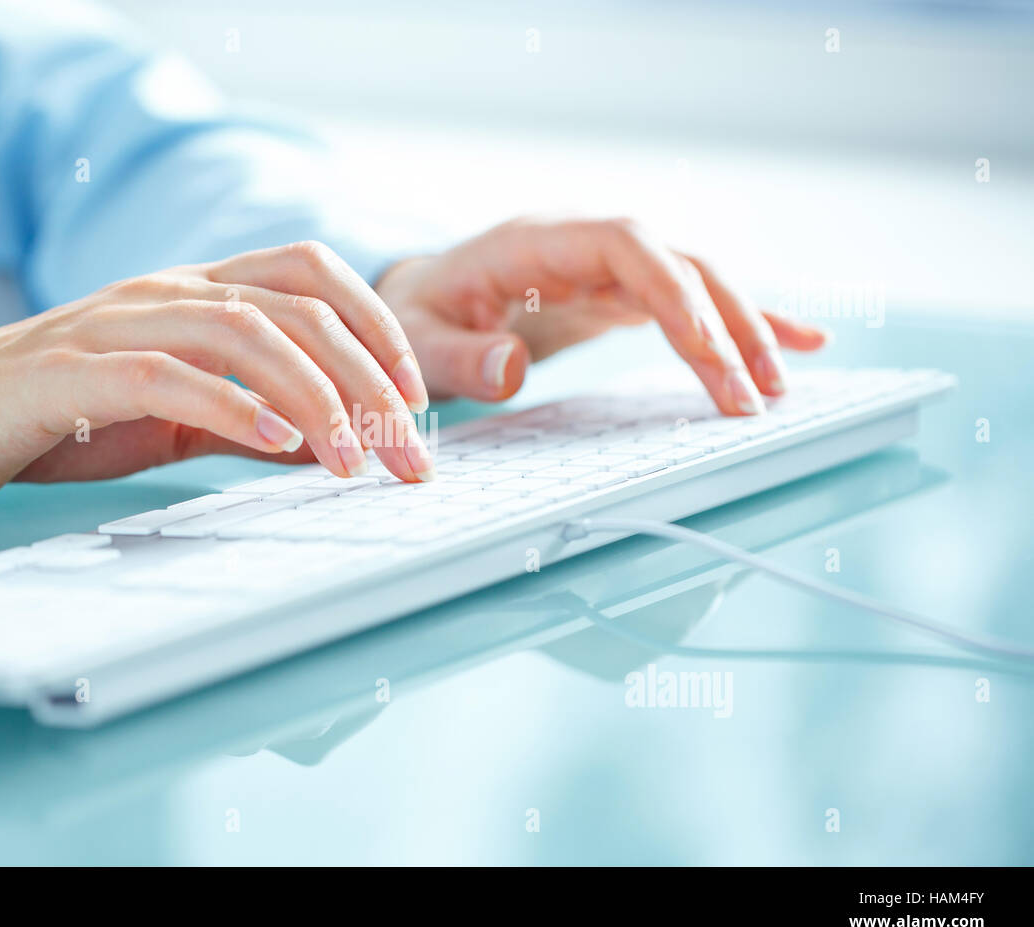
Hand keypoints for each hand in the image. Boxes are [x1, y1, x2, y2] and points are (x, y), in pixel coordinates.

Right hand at [0, 242, 434, 502]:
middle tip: (409, 455)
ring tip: (353, 461)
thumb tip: (329, 444)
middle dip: (370, 380)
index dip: (376, 324)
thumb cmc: (57, 416)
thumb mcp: (172, 415)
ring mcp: (120, 323)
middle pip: (298, 307)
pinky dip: (234, 410)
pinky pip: (170, 377)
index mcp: (196, 291)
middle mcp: (167, 291)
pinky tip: (279, 448)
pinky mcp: (74, 369)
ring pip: (246, 333)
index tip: (416, 395)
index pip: (311, 273)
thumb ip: (244, 417)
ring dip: (316, 398)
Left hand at [375, 217, 828, 412]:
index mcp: (538, 241)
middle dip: (725, 324)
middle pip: (679, 265)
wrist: (420, 297)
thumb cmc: (418, 315)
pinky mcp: (621, 295)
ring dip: (744, 328)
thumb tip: (508, 369)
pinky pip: (692, 301)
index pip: (628, 247)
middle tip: (755, 395)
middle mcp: (585, 245)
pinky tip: (799, 342)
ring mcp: (608, 269)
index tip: (708, 352)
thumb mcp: (420, 338)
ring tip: (781, 386)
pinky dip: (742, 322)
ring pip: (697, 283)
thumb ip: (461, 356)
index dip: (675, 294)